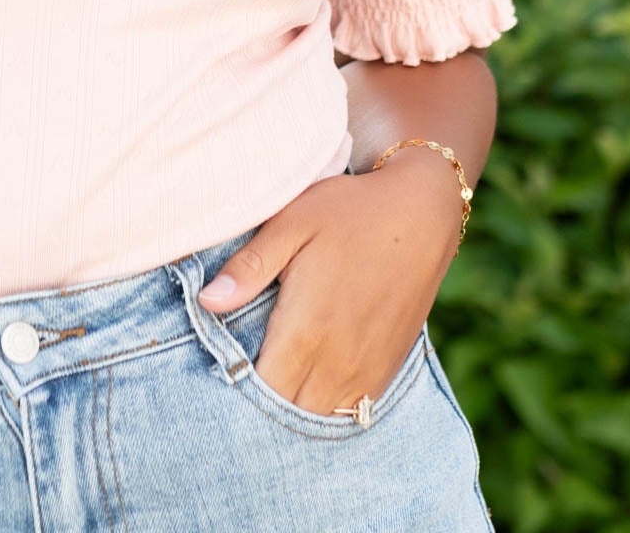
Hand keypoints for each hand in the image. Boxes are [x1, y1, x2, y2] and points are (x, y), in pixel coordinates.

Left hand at [196, 152, 463, 413]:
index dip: (236, 388)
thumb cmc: (350, 212)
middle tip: (240, 376)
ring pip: (322, 417)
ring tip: (273, 379)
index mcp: (306, 329)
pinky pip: (353, 410)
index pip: (262, 391)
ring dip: (295, 408)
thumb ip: (249, 267)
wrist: (422, 213)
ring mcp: (366, 370)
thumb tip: (206, 302)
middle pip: (289, 412)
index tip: (220, 369)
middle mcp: (338, 362)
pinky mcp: (388, 368)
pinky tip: (310, 383)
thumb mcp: (291, 223)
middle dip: (261, 405)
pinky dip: (328, 406)